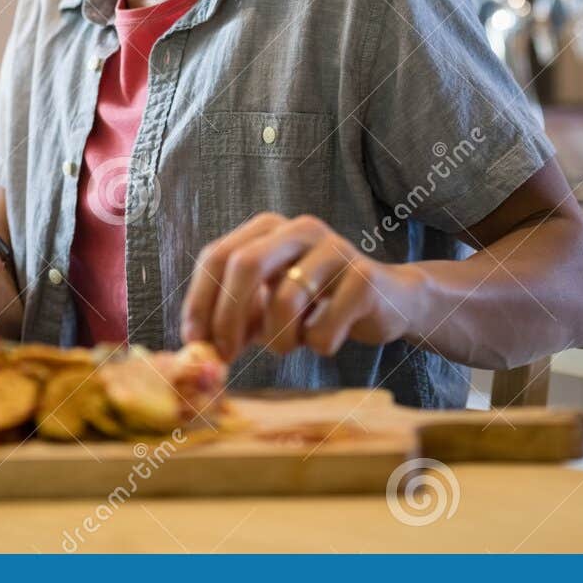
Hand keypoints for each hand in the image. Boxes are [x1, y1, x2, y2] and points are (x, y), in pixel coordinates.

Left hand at [181, 213, 421, 362]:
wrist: (388, 299)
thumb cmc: (316, 303)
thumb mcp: (268, 303)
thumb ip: (234, 315)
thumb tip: (195, 347)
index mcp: (268, 228)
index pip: (216, 256)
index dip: (200, 302)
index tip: (195, 342)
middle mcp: (299, 228)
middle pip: (245, 265)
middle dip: (228, 318)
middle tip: (227, 355)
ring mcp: (335, 249)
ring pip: (285, 300)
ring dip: (278, 340)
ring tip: (290, 345)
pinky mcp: (364, 278)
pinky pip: (324, 327)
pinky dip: (318, 345)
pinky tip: (328, 337)